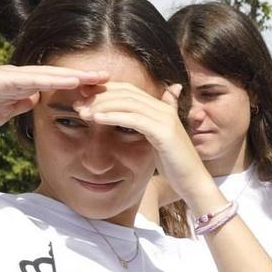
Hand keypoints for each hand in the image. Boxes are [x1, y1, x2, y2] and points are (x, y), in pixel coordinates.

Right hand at [0, 64, 107, 131]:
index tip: (101, 89)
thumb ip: (20, 105)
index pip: (56, 84)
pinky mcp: (2, 80)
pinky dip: (52, 80)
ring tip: (98, 76)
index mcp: (21, 85)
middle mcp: (20, 76)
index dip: (78, 85)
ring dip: (75, 75)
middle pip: (58, 75)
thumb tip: (36, 101)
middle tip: (111, 77)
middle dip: (84, 76)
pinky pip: (32, 79)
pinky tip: (70, 80)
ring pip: (49, 74)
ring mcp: (11, 76)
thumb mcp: (4, 113)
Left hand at [67, 82, 198, 172]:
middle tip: (79, 103)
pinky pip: (133, 119)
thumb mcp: (159, 141)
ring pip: (128, 103)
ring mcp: (165, 118)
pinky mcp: (164, 132)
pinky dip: (113, 116)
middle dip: (100, 96)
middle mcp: (164, 108)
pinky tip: (97, 119)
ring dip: (102, 105)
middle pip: (126, 92)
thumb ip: (149, 126)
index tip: (85, 98)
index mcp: (162, 108)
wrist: (193, 182)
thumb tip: (139, 121)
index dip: (106, 90)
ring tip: (83, 112)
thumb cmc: (174, 165)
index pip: (129, 90)